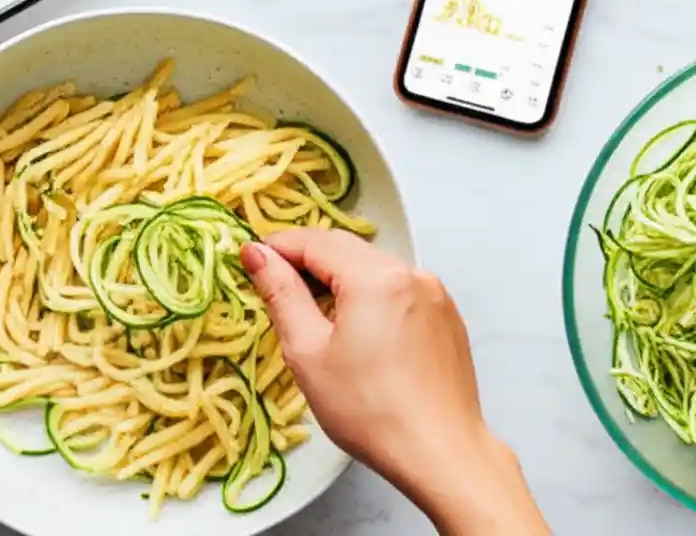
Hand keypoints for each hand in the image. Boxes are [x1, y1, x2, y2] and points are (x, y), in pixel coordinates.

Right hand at [240, 230, 548, 535]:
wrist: (441, 453)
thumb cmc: (369, 411)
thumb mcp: (308, 352)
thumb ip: (281, 294)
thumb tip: (257, 254)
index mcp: (375, 277)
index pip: (314, 241)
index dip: (277, 247)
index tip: (249, 260)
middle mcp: (411, 274)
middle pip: (346, 250)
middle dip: (306, 260)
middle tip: (273, 285)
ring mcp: (434, 294)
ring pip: (373, 269)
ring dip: (339, 279)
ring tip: (313, 315)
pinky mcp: (446, 316)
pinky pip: (399, 290)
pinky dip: (371, 297)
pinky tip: (356, 332)